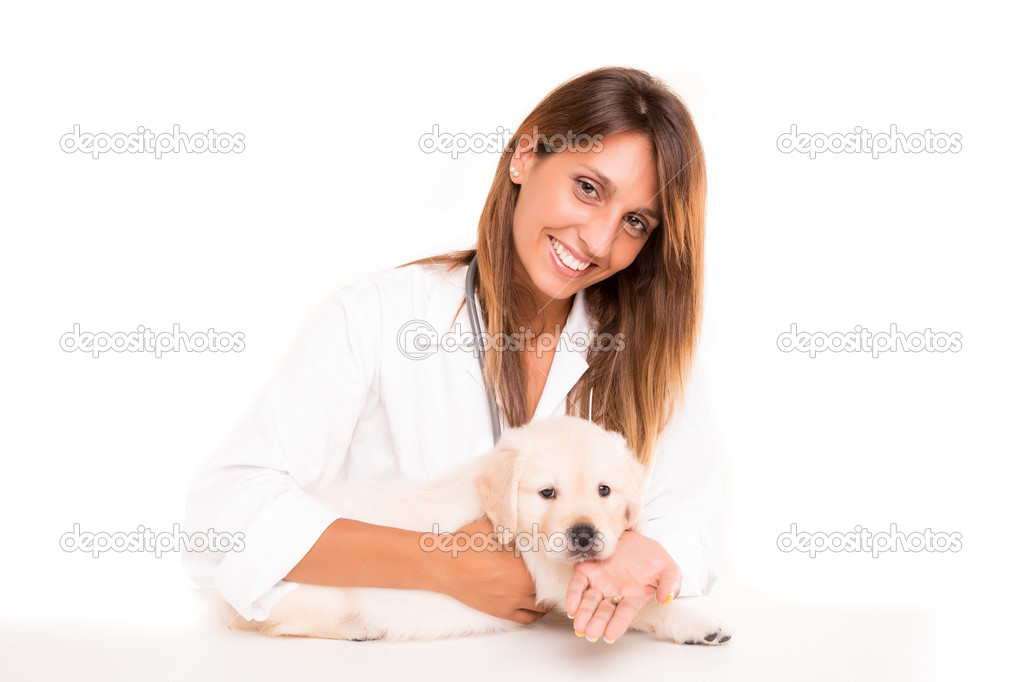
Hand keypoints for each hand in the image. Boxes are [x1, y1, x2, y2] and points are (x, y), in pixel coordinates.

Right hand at [432, 516, 549, 623]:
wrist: (444, 565)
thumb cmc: (466, 544)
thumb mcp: (491, 525)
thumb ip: (510, 522)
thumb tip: (520, 512)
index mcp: (523, 565)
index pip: (550, 567)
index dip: (554, 562)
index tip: (555, 555)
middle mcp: (522, 586)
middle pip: (549, 587)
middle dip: (553, 580)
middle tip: (554, 572)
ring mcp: (512, 601)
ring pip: (541, 606)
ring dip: (547, 597)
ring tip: (547, 587)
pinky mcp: (501, 611)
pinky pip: (528, 617)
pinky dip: (536, 612)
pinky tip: (536, 604)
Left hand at [565, 530, 681, 641]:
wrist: (633, 535)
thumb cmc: (650, 556)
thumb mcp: (668, 569)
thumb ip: (670, 584)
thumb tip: (667, 598)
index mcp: (633, 597)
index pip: (625, 614)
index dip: (618, 624)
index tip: (610, 636)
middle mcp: (614, 594)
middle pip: (604, 612)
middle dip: (597, 623)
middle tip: (592, 634)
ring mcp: (599, 583)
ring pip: (589, 602)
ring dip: (584, 614)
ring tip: (580, 626)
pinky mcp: (586, 571)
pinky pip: (577, 585)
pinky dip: (573, 596)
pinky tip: (572, 607)